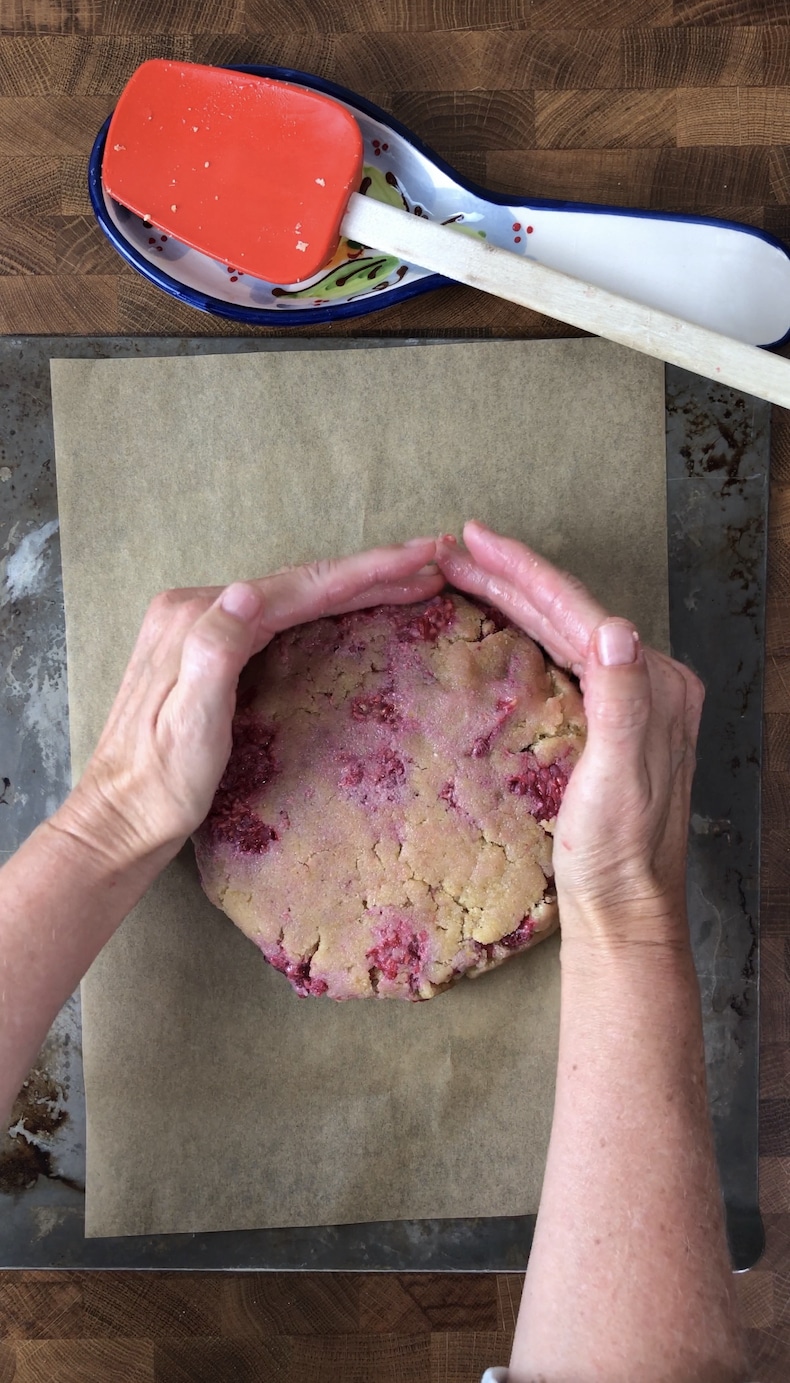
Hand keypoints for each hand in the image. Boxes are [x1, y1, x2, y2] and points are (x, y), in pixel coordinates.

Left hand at [60, 540, 442, 868]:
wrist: (119, 819)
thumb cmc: (160, 783)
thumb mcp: (190, 724)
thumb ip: (214, 653)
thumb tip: (244, 593)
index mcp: (196, 618)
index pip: (299, 586)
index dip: (366, 571)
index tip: (422, 556)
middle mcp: (195, 609)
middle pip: (300, 584)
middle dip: (369, 572)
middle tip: (433, 562)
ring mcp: (198, 627)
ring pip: (291, 598)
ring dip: (351, 586)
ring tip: (408, 579)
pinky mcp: (203, 650)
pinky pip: (277, 617)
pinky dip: (322, 609)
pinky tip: (349, 609)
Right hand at [438, 522, 703, 946]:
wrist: (624, 911)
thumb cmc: (618, 854)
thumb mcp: (619, 776)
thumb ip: (623, 701)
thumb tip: (616, 628)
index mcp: (655, 684)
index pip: (579, 610)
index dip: (523, 571)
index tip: (474, 541)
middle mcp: (649, 684)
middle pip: (569, 612)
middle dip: (511, 577)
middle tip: (456, 550)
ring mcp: (631, 704)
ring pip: (564, 632)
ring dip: (516, 599)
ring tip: (469, 574)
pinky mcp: (610, 726)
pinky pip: (563, 661)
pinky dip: (529, 635)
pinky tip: (505, 629)